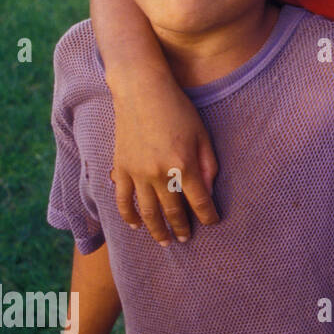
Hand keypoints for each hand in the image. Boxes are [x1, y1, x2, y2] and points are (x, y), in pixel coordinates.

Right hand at [110, 75, 218, 245]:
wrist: (141, 91)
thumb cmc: (179, 110)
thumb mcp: (202, 136)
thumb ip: (208, 166)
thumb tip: (208, 192)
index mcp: (184, 165)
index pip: (200, 201)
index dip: (208, 216)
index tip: (212, 223)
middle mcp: (160, 174)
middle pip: (173, 211)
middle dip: (182, 228)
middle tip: (186, 239)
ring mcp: (137, 173)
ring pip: (147, 211)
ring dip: (156, 229)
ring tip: (164, 241)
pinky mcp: (121, 168)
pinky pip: (123, 199)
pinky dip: (129, 215)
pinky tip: (136, 225)